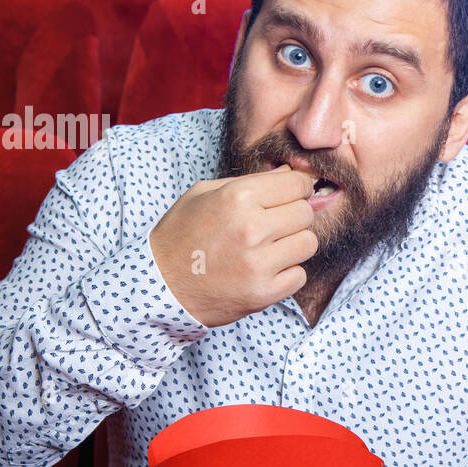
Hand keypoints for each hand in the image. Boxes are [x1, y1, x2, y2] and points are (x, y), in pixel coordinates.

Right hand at [149, 163, 318, 327]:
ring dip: (294, 245)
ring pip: (308, 244)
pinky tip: (265, 270)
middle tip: (275, 225)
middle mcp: (252, 229)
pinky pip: (299, 276)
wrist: (159, 286)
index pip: (296, 184)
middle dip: (295, 216)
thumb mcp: (204, 194)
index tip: (291, 196)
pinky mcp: (263, 292)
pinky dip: (287, 274)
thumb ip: (250, 182)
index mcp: (238, 198)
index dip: (297, 188)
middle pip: (306, 213)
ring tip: (270, 248)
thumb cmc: (180, 235)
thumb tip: (289, 173)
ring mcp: (259, 263)